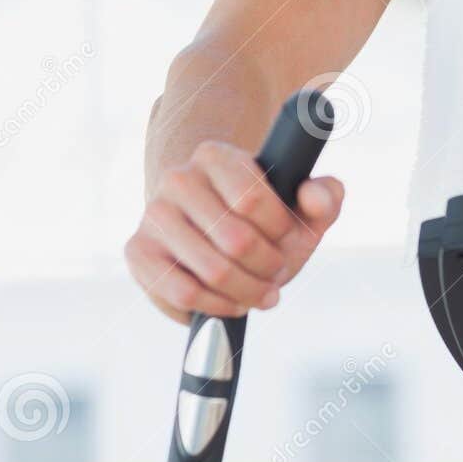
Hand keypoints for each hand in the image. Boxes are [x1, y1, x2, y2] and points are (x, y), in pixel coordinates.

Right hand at [125, 139, 343, 323]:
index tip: (289, 239)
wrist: (213, 235)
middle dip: (268, 267)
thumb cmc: (263, 222)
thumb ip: (324, 196)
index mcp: (215, 155)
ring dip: (247, 292)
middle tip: (277, 273)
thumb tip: (313, 195)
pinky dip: (217, 306)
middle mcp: (178, 179)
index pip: (253, 200)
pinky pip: (183, 293)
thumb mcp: (301, 208)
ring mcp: (153, 216)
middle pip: (236, 240)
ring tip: (261, 292)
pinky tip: (233, 303)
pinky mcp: (137, 253)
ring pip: (212, 271)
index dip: (281, 230)